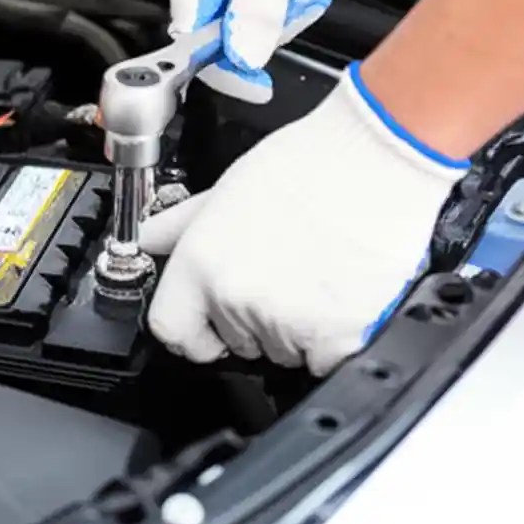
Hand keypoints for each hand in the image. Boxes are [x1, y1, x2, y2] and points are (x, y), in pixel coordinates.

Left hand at [141, 63, 467, 373]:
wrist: (374, 159)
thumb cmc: (309, 164)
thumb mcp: (225, 189)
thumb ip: (181, 226)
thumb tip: (149, 240)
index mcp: (201, 262)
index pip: (171, 328)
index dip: (191, 332)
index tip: (208, 328)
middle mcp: (235, 296)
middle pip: (234, 341)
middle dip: (254, 321)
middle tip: (285, 275)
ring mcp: (284, 322)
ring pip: (282, 353)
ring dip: (297, 331)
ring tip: (318, 275)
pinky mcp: (335, 338)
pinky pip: (324, 363)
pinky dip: (335, 344)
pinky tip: (342, 298)